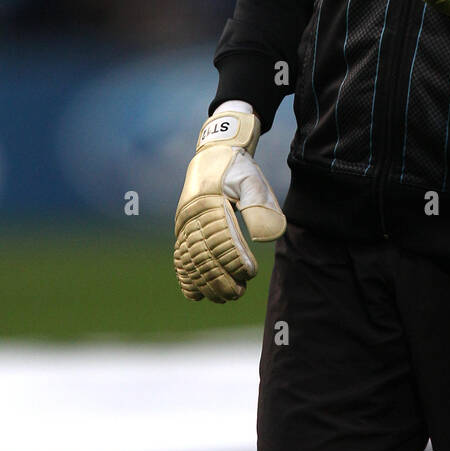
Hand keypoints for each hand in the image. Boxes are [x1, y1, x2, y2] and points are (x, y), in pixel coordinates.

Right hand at [173, 102, 285, 302]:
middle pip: (202, 255)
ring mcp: (184, 223)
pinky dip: (186, 276)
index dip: (234, 259)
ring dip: (205, 283)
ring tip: (225, 298)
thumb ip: (258, 206)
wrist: (214, 153)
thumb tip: (268, 239)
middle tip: (239, 292)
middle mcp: (192, 215)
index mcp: (209, 202)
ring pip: (190, 260)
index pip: (221, 240)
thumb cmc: (237, 168)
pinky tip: (196, 295)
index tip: (250, 272)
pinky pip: (180, 256)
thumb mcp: (252, 180)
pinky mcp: (182, 229)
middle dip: (220, 279)